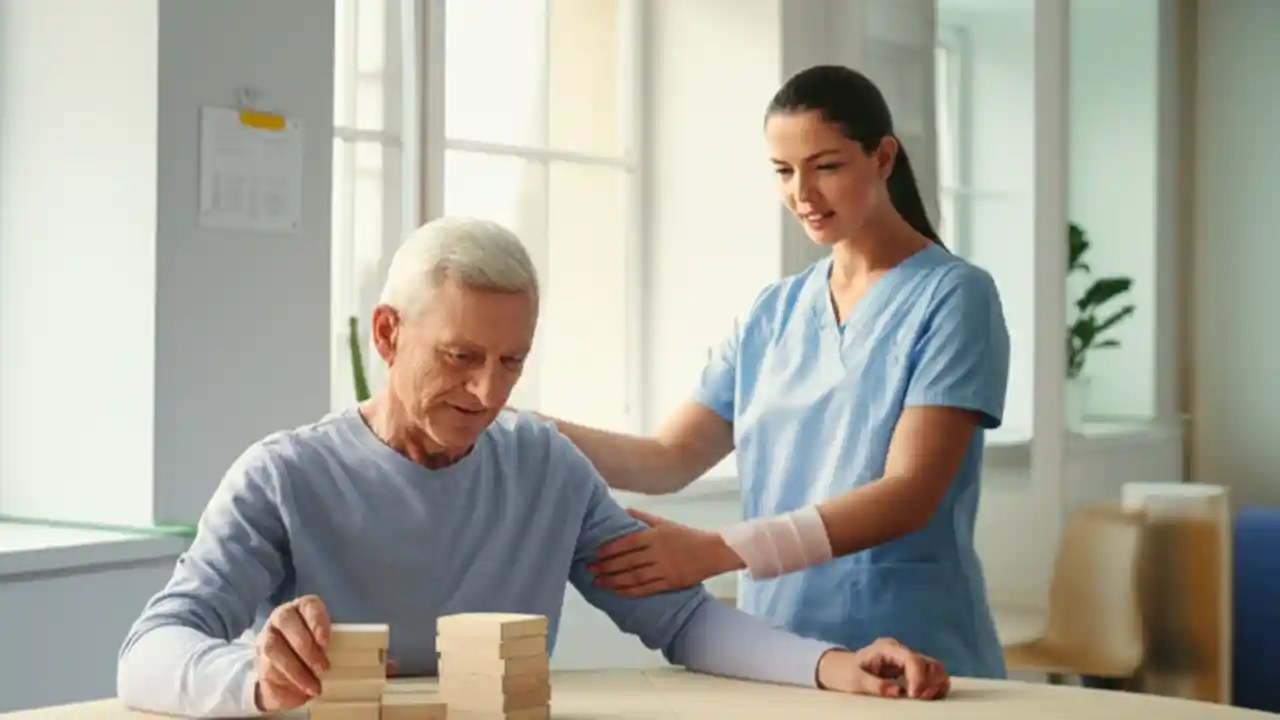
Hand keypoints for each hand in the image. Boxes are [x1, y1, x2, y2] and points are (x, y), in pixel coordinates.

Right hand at [254, 595, 331, 711]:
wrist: (286, 676)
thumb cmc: (314, 653)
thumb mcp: (326, 647)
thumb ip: (330, 645)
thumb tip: (344, 657)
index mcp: (303, 609)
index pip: (309, 605)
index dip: (317, 621)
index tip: (325, 642)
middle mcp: (282, 619)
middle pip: (287, 621)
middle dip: (305, 646)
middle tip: (322, 667)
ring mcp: (267, 638)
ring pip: (274, 646)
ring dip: (295, 668)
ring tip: (313, 684)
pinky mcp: (260, 661)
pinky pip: (269, 668)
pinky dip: (288, 680)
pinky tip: (302, 689)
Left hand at [588, 508, 744, 595]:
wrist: (712, 551)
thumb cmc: (687, 535)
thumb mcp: (665, 522)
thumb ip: (644, 517)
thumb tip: (625, 509)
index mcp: (655, 536)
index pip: (628, 543)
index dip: (610, 549)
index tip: (596, 554)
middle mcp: (657, 553)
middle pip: (628, 561)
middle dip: (607, 566)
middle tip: (590, 569)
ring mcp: (663, 569)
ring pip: (634, 576)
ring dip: (614, 580)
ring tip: (599, 582)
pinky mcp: (669, 583)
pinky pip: (646, 588)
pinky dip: (630, 590)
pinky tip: (618, 591)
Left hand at [816, 638, 949, 699]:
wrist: (838, 669)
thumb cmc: (844, 673)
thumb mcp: (854, 680)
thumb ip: (874, 685)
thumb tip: (897, 692)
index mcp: (887, 648)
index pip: (912, 659)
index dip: (918, 678)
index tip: (913, 697)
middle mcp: (901, 651)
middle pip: (930, 662)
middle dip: (929, 683)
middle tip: (918, 700)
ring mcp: (907, 660)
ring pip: (935, 669)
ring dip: (935, 685)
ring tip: (922, 700)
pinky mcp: (912, 671)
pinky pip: (932, 677)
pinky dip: (935, 688)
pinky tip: (925, 698)